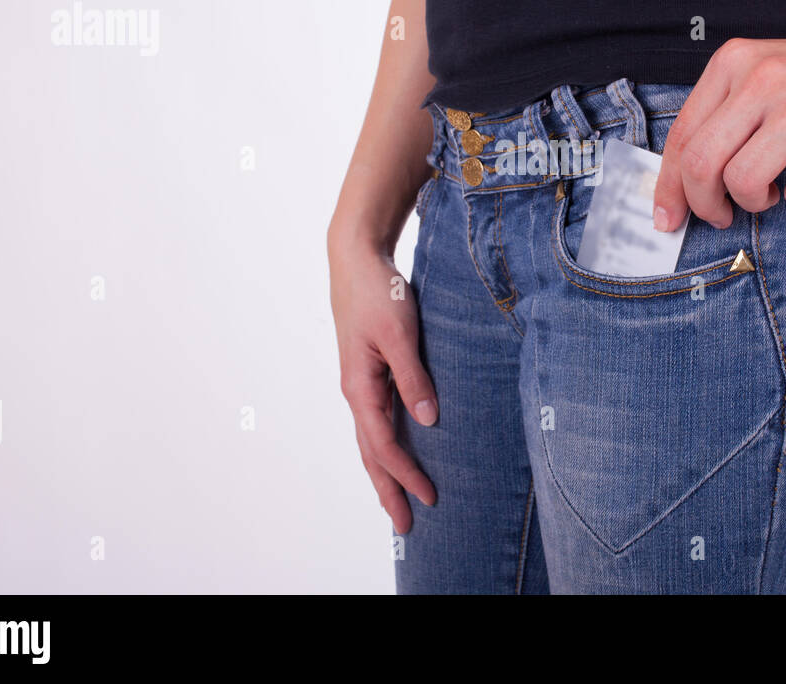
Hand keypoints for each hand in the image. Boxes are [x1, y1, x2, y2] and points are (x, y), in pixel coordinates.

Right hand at [329, 236, 437, 533]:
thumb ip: (413, 377)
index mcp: (359, 386)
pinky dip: (388, 443)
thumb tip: (428, 420)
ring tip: (399, 501)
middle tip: (405, 527)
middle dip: (388, 490)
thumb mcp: (400, 333)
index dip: (404, 473)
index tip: (428, 497)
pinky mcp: (371, 371)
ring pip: (372, 438)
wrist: (356, 259)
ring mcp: (362, 382)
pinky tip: (402, 451)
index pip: (382, 444)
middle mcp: (357, 390)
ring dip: (386, 471)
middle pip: (371, 452)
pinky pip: (378, 419)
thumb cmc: (378, 291)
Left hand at [653, 14, 785, 229]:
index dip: (668, 186)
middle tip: (721, 214)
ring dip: (754, 202)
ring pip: (741, 181)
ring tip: (774, 190)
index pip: (682, 135)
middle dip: (703, 204)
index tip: (667, 217)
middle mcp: (764, 78)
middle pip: (701, 163)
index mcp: (736, 62)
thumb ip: (730, 115)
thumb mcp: (770, 76)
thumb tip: (686, 182)